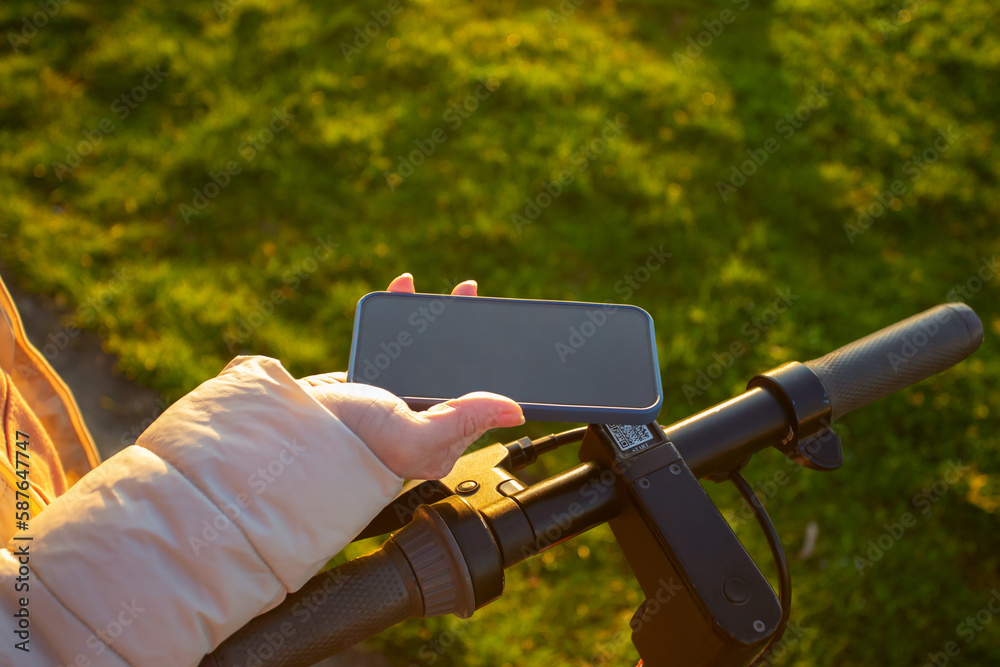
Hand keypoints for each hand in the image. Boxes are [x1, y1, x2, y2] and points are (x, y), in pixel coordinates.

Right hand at [298, 273, 523, 479]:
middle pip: (458, 371)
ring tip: (458, 293)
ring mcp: (396, 392)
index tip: (514, 346)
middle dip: (475, 339)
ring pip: (428, 349)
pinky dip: (399, 310)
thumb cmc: (351, 442)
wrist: (289, 428)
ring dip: (441, 318)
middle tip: (488, 309)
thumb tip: (514, 410)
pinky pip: (392, 336)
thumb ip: (465, 419)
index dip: (499, 376)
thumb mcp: (418, 436)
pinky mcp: (371, 371)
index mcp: (440, 439)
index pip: (481, 406)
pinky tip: (405, 289)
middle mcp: (422, 417)